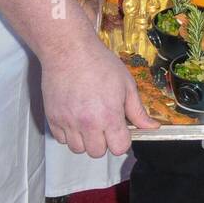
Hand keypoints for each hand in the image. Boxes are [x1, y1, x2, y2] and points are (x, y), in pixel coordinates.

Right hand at [42, 36, 154, 156]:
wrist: (69, 50)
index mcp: (109, 116)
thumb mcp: (126, 84)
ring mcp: (68, 122)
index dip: (122, 140)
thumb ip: (137, 110)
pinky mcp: (52, 118)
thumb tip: (151, 126)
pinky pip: (61, 139)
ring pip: (78, 148)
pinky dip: (68, 133)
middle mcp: (87, 123)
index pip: (119, 148)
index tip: (120, 130)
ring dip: (85, 139)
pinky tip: (75, 117)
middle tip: (104, 123)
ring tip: (88, 120)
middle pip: (97, 152)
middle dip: (103, 141)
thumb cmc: (99, 63)